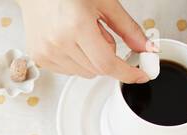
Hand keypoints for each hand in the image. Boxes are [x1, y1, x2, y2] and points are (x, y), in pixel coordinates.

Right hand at [18, 0, 149, 82]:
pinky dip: (77, 61)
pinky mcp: (41, 59)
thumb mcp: (104, 3)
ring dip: (92, 59)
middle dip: (107, 56)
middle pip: (98, 70)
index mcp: (76, 26)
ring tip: (82, 33)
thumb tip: (145, 47)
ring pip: (85, 73)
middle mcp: (59, 43)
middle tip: (100, 32)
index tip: (140, 75)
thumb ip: (127, 28)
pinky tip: (71, 40)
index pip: (107, 64)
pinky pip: (70, 71)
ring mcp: (47, 53)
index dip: (127, 73)